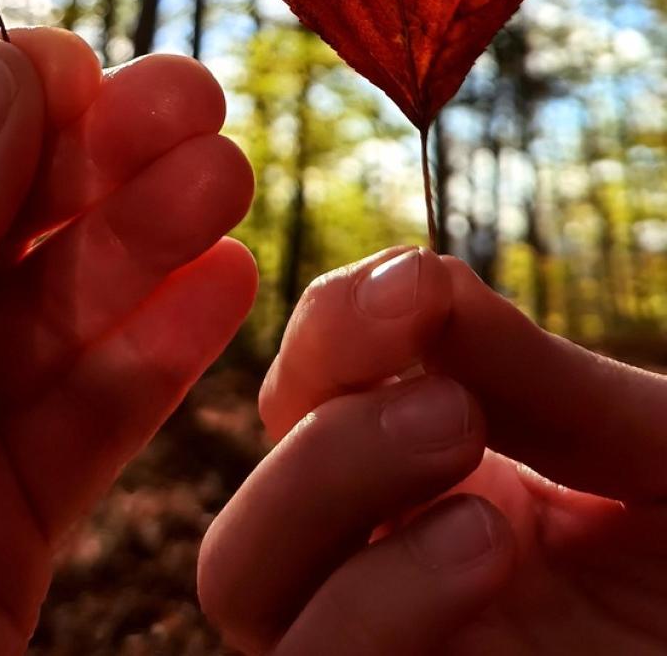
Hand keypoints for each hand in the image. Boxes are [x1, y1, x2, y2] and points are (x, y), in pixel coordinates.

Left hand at [0, 29, 255, 655]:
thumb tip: (5, 75)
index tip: (73, 65)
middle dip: (91, 155)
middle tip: (188, 99)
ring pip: (61, 306)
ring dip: (147, 236)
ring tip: (222, 176)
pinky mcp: (7, 518)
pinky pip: (96, 417)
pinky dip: (163, 351)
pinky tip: (222, 284)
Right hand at [199, 244, 666, 653]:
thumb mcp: (654, 446)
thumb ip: (536, 376)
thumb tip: (411, 276)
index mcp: (445, 497)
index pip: (307, 401)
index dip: (331, 330)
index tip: (417, 282)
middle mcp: (404, 586)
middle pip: (257, 505)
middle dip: (323, 427)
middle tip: (449, 398)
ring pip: (250, 589)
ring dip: (324, 495)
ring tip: (471, 459)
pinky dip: (370, 599)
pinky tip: (488, 541)